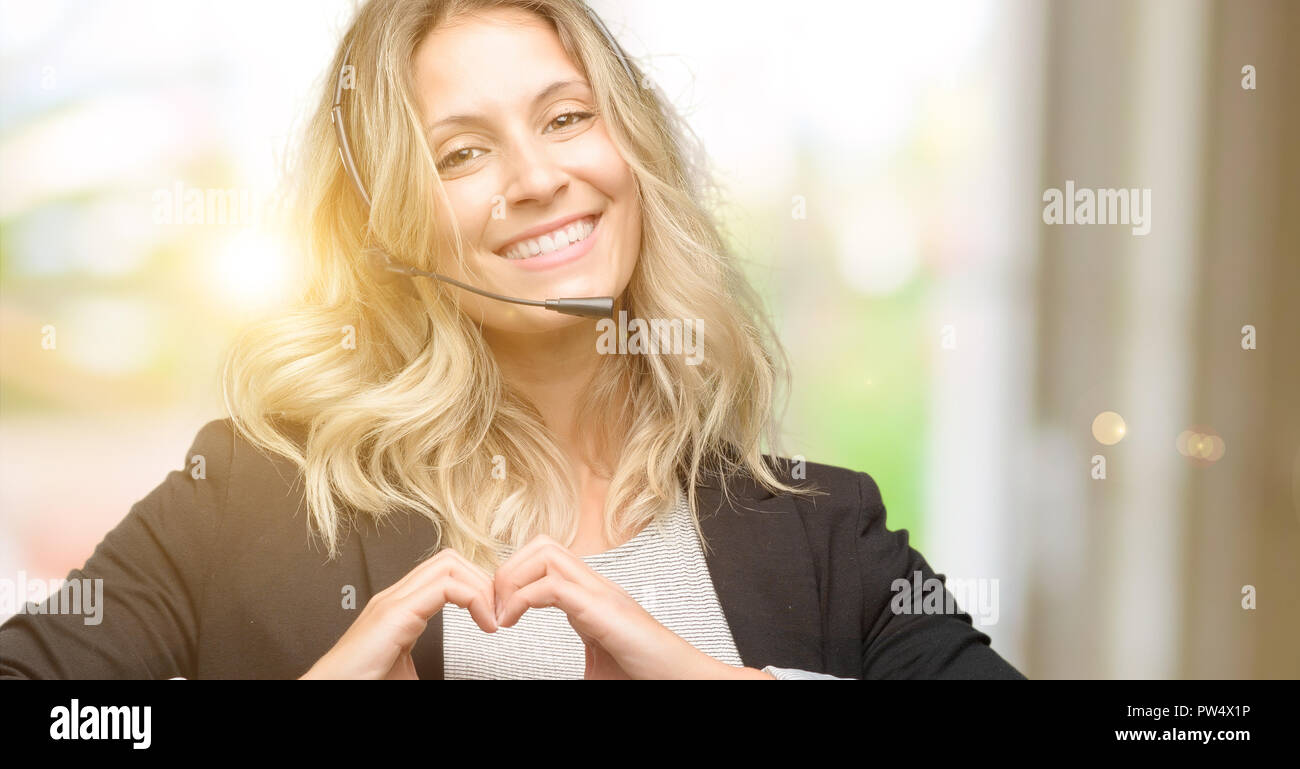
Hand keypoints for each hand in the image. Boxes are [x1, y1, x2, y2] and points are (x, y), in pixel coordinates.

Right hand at [300, 547, 497, 678]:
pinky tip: (483, 625)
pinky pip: (446, 587)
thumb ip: (430, 664)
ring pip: (449, 564)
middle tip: (497, 613)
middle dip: (482, 580)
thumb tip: (454, 679)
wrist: (327, 691)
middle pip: (449, 559)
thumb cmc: (361, 682)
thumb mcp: (406, 670)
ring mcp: (393, 601)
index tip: (492, 615)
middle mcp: (395, 597)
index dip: (475, 585)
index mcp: (399, 606)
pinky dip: (475, 600)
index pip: (444, 571)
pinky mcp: (395, 615)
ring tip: (493, 618)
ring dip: (481, 587)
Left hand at [492, 534, 739, 678]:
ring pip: (546, 553)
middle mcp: (596, 587)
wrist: (685, 681)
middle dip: (507, 570)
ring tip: (501, 615)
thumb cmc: (645, 676)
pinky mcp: (603, 611)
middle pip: (542, 544)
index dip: (514, 576)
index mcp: (591, 596)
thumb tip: (546, 681)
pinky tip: (512, 623)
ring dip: (512, 579)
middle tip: (493, 609)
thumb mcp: (596, 667)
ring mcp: (601, 594)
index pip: (546, 558)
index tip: (498, 613)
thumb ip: (574, 663)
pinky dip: (522, 599)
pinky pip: (553, 586)